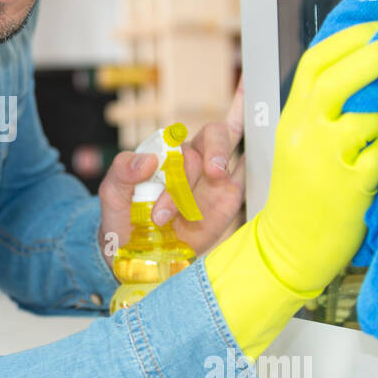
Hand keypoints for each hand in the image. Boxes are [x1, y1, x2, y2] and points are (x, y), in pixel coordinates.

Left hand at [96, 77, 246, 262]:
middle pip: (209, 138)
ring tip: (216, 173)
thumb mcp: (113, 196)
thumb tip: (147, 159)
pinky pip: (248, 170)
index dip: (173, 160)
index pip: (175, 142)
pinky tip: (265, 121)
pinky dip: (258, 149)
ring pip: (226, 152)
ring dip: (221, 157)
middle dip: (209, 152)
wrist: (142, 257)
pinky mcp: (230, 196)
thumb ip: (122, 172)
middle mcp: (191, 161)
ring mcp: (213, 178)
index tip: (161, 203)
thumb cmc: (124, 221)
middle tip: (208, 173)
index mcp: (163, 155)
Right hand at [257, 21, 377, 292]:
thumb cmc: (300, 194)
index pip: (315, 63)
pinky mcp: (350, 186)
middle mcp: (304, 133)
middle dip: (376, 55)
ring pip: (367, 117)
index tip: (376, 26)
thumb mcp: (299, 142)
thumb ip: (325, 110)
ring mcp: (325, 159)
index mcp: (292, 117)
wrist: (288, 246)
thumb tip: (372, 72)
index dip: (348, 38)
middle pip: (338, 79)